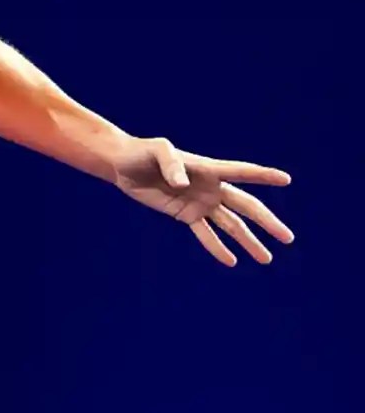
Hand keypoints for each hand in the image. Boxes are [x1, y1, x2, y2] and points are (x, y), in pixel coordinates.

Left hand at [112, 136, 294, 265]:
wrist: (125, 165)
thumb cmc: (143, 152)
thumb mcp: (157, 151)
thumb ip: (171, 164)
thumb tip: (183, 184)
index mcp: (209, 168)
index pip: (241, 172)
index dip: (263, 175)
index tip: (286, 180)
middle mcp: (211, 187)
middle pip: (245, 207)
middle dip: (267, 222)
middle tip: (288, 238)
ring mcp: (200, 203)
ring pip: (231, 225)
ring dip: (248, 241)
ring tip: (266, 259)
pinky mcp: (185, 214)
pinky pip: (205, 233)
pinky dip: (217, 247)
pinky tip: (232, 261)